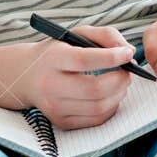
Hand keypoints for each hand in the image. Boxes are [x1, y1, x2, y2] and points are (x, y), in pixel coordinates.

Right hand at [0, 25, 134, 128]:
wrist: (27, 76)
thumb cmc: (59, 51)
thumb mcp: (78, 34)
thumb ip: (106, 36)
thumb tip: (129, 52)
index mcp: (53, 58)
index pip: (85, 60)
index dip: (112, 58)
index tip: (128, 54)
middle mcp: (50, 85)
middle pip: (95, 89)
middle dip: (120, 79)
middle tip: (128, 70)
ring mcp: (54, 107)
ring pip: (99, 107)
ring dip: (119, 94)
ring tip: (120, 81)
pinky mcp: (61, 122)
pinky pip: (96, 120)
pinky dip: (111, 107)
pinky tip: (110, 95)